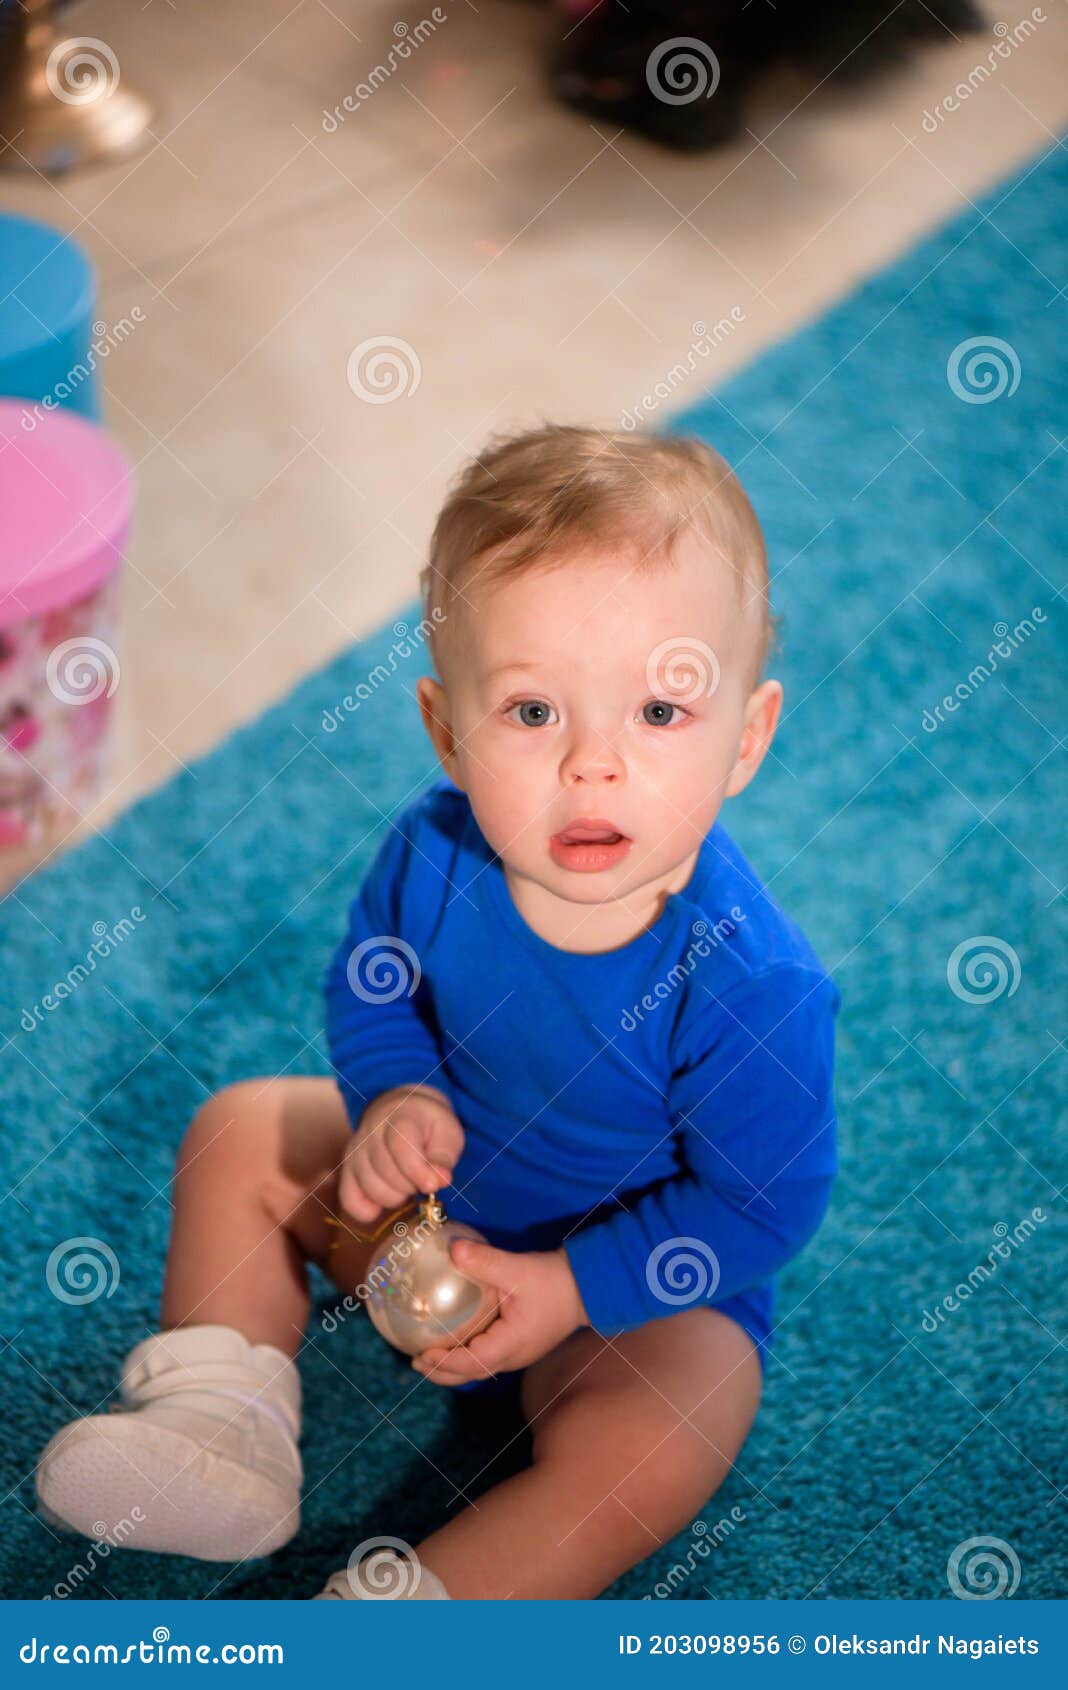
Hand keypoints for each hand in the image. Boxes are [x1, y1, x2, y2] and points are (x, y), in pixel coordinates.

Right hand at [339, 1084, 463, 1223]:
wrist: (402, 1111)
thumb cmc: (428, 1125)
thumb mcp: (447, 1132)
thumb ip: (444, 1156)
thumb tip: (440, 1180)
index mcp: (399, 1118)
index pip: (401, 1147)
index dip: (418, 1171)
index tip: (433, 1185)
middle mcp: (370, 1132)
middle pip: (387, 1172)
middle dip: (411, 1184)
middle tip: (422, 1177)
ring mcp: (355, 1151)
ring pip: (372, 1188)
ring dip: (395, 1196)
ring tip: (406, 1182)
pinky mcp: (347, 1169)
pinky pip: (350, 1200)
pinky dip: (367, 1210)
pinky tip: (383, 1203)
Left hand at [412, 1240, 588, 1385]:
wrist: (585, 1286)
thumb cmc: (552, 1280)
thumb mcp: (517, 1269)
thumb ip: (484, 1261)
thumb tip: (452, 1250)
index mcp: (512, 1343)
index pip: (472, 1362)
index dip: (445, 1362)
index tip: (422, 1354)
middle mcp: (514, 1356)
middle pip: (472, 1374)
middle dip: (442, 1372)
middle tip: (415, 1362)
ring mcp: (518, 1354)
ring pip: (479, 1368)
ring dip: (452, 1368)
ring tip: (427, 1358)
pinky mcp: (520, 1345)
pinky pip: (487, 1358)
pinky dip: (465, 1357)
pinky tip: (454, 1343)